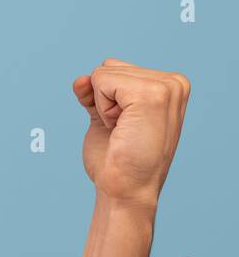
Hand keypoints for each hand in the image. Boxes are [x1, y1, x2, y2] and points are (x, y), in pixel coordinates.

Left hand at [72, 58, 189, 208]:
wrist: (127, 189)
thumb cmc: (120, 160)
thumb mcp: (107, 117)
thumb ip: (96, 92)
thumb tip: (82, 79)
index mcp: (170, 86)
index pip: (115, 68)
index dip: (107, 98)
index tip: (124, 124)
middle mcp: (173, 83)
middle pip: (108, 67)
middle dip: (104, 100)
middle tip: (123, 130)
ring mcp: (165, 87)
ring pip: (103, 73)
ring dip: (103, 106)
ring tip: (124, 131)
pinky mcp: (151, 94)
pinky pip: (101, 80)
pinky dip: (101, 107)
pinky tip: (120, 129)